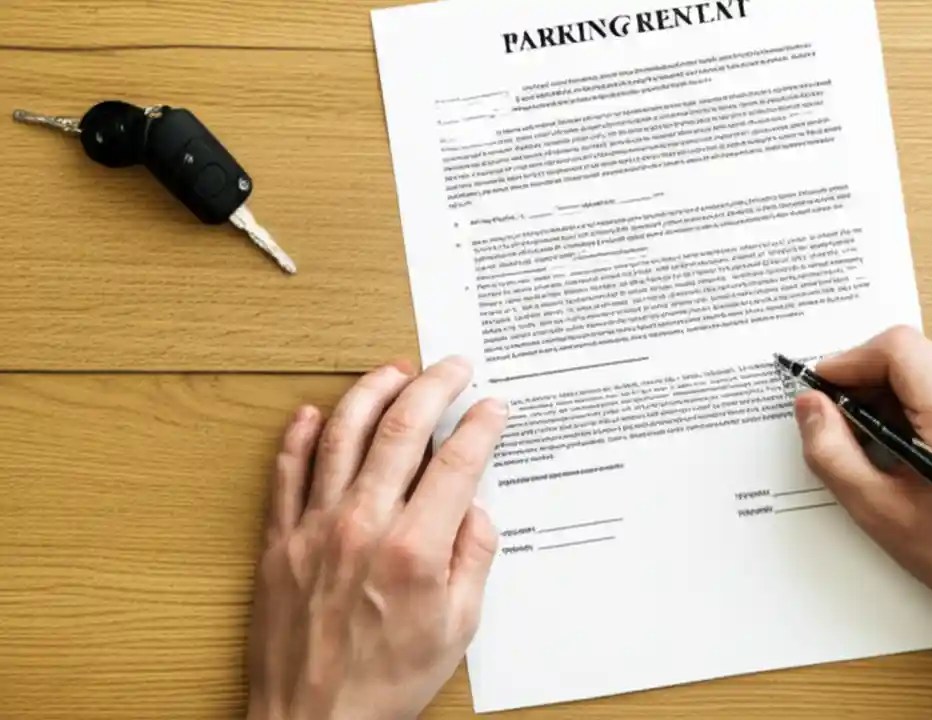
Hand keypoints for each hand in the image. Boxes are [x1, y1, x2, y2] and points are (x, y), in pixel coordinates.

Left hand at [246, 358, 507, 719]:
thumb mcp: (458, 629)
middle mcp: (363, 526)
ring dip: (371, 392)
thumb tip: (475, 510)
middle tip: (452, 368)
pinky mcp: (280, 541)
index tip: (493, 408)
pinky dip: (299, 436)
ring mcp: (315, 528)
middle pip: (401, 429)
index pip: (456, 463)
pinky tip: (314, 412)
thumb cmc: (385, 683)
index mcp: (414, 549)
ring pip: (341, 434)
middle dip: (434, 387)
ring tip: (394, 371)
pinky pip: (286, 473)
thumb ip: (473, 560)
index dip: (481, 425)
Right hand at [794, 327, 931, 679]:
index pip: (899, 349)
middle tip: (837, 417)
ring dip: (890, 389)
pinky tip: (902, 443)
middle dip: (866, 376)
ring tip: (868, 437)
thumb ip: (831, 451)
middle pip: (913, 353)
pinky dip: (916, 401)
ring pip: (930, 366)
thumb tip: (809, 404)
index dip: (850, 360)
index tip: (821, 389)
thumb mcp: (877, 510)